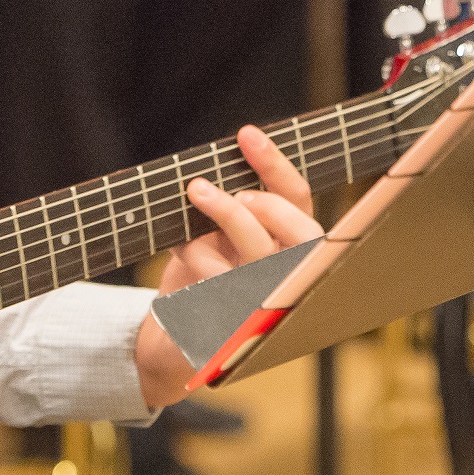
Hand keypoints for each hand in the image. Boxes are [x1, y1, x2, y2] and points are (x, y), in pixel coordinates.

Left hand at [134, 125, 321, 407]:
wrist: (174, 340)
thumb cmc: (204, 275)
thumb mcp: (221, 234)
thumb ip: (234, 206)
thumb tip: (218, 166)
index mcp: (291, 244)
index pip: (299, 200)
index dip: (276, 165)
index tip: (245, 134)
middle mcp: (288, 276)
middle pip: (298, 234)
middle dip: (258, 202)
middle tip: (210, 187)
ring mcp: (265, 304)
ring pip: (256, 255)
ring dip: (216, 220)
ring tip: (192, 198)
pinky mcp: (236, 326)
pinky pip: (218, 282)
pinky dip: (193, 254)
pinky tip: (178, 248)